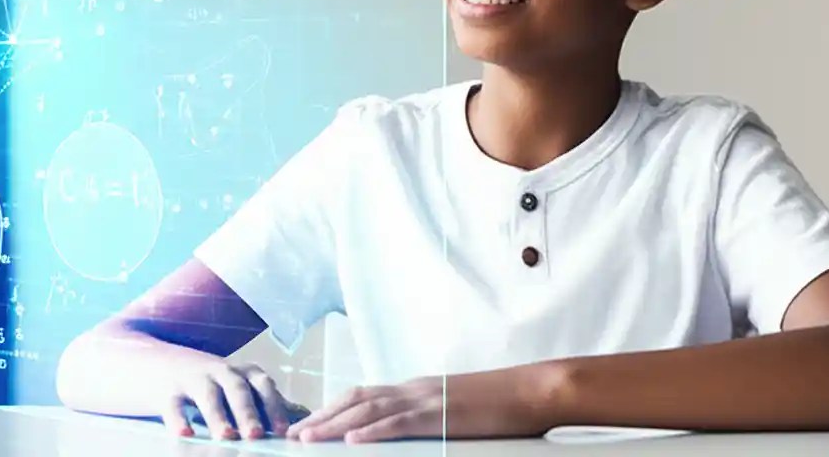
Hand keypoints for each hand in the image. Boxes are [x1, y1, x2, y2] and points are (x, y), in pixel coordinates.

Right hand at [161, 360, 309, 440]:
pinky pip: (172, 405)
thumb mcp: (235, 387)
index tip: (283, 431)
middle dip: (248, 412)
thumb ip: (265, 402)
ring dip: (218, 415)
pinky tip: (183, 434)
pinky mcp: (166, 390)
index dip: (274, 406)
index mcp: (241, 373)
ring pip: (207, 395)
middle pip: (237, 389)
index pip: (263, 385)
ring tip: (226, 436)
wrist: (150, 362)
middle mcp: (219, 370)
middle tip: (256, 436)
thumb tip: (304, 416)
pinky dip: (178, 419)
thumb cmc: (204, 382)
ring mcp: (191, 377)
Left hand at [286, 365, 563, 442]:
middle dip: (322, 417)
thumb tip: (407, 431)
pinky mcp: (442, 414)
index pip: (365, 394)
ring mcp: (427, 399)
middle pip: (357, 398)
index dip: (333, 408)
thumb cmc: (503, 404)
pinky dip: (373, 431)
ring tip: (308, 438)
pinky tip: (352, 441)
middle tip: (294, 434)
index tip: (309, 423)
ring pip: (369, 409)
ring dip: (335, 424)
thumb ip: (428, 417)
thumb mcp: (456, 409)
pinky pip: (400, 423)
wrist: (534, 390)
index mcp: (417, 388)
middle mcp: (415, 389)